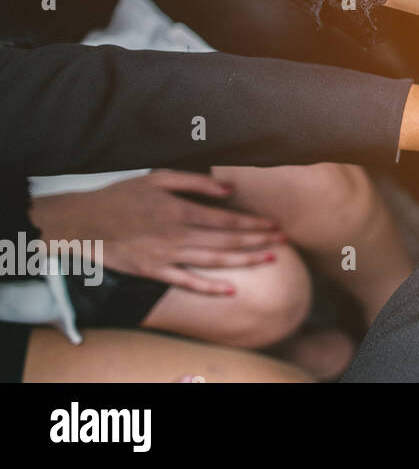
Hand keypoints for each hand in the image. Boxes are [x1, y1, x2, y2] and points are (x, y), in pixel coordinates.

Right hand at [29, 171, 281, 294]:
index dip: (253, 223)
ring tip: (270, 258)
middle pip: (226, 241)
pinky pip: (186, 282)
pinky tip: (230, 290)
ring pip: (213, 261)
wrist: (84, 222)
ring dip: (244, 260)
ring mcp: (166, 255)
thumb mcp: (157, 178)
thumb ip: (195, 182)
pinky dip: (209, 287)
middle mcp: (177, 235)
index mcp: (180, 210)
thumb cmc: (122, 196)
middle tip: (283, 241)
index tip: (274, 224)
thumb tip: (229, 190)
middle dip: (258, 240)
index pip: (227, 220)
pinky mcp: (153, 272)